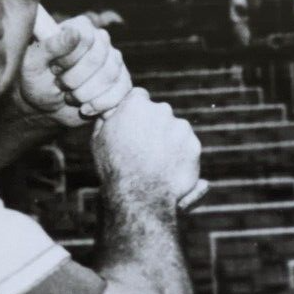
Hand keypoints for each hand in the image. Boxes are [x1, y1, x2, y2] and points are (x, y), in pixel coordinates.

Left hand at [17, 17, 132, 128]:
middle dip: (76, 79)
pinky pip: (122, 90)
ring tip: (70, 97)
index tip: (55, 70)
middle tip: (61, 85)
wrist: (47, 105)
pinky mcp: (121, 81)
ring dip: (86, 93)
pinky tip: (86, 108)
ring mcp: (113, 61)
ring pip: (111, 75)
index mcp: (79, 27)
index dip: (70, 58)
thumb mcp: (34, 64)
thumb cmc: (37, 80)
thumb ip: (50, 46)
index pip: (86, 38)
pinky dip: (102, 104)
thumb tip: (73, 33)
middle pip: (100, 58)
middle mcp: (100, 40)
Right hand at [93, 88, 201, 211]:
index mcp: (137, 103)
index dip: (136, 113)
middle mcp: (162, 110)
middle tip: (145, 149)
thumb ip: (108, 118)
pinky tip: (168, 169)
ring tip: (157, 163)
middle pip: (161, 113)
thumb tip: (113, 110)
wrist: (138, 195)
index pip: (140, 98)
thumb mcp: (99, 138)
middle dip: (155, 126)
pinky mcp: (194, 145)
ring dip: (170, 140)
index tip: (133, 127)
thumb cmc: (113, 167)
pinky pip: (188, 147)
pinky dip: (182, 156)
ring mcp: (181, 127)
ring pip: (177, 129)